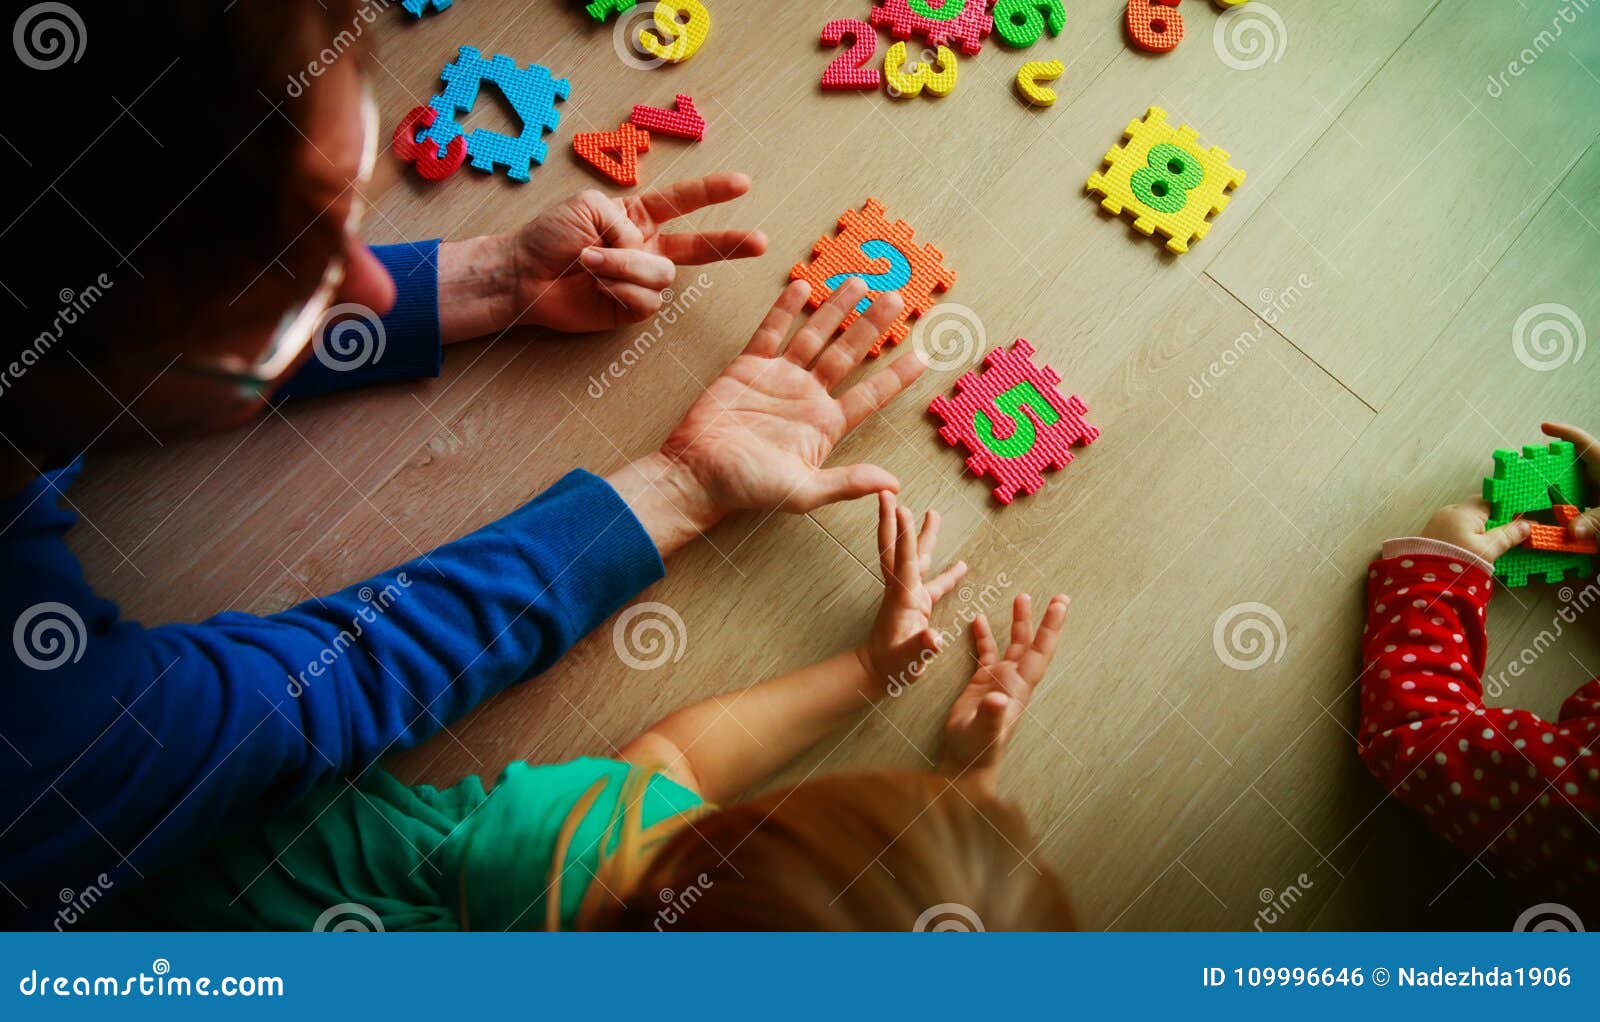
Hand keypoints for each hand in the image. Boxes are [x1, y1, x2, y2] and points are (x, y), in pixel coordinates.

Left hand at [438, 174, 766, 340]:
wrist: (522, 275)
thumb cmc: (548, 236)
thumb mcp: (589, 207)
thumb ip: (625, 223)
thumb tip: (642, 250)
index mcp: (637, 218)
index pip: (682, 202)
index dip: (712, 193)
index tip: (743, 183)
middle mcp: (646, 249)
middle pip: (698, 247)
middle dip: (730, 243)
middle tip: (761, 241)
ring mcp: (640, 281)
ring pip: (662, 275)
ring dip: (624, 266)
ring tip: (590, 262)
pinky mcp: (629, 310)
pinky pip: (645, 300)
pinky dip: (619, 289)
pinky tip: (597, 283)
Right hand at [656, 276, 924, 518]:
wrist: (697, 475)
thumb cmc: (748, 488)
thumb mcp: (804, 492)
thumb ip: (847, 483)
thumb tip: (892, 484)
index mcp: (826, 425)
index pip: (870, 395)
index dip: (897, 376)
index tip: (924, 357)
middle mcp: (808, 396)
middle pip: (849, 354)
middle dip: (873, 327)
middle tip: (896, 299)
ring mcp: (780, 378)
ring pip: (815, 336)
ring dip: (837, 310)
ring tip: (859, 282)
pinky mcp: (748, 367)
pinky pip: (771, 332)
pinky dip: (786, 309)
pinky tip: (803, 288)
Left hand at [856, 492, 966, 691]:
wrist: (878, 671)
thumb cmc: (892, 666)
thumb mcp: (908, 660)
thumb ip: (922, 648)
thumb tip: (936, 638)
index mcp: (902, 596)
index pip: (904, 559)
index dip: (905, 534)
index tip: (903, 507)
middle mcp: (903, 588)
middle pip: (899, 547)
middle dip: (895, 520)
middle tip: (889, 492)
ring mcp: (909, 593)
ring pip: (915, 557)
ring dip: (922, 535)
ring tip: (934, 512)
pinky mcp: (916, 603)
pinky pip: (933, 581)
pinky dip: (947, 573)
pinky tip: (962, 564)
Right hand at [941, 594, 1068, 795]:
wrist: (967, 760)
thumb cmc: (978, 748)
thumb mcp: (984, 732)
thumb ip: (992, 715)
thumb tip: (998, 698)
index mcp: (1018, 687)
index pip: (1039, 652)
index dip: (1050, 628)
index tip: (1060, 604)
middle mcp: (1014, 680)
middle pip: (1033, 644)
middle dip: (1044, 620)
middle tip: (1059, 596)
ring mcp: (1000, 680)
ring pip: (1013, 645)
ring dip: (1018, 623)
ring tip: (1020, 598)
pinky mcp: (983, 682)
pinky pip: (987, 653)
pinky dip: (984, 636)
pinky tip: (977, 620)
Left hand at [1419, 501, 1529, 561]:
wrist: (1426, 580)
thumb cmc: (1459, 561)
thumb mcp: (1488, 549)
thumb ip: (1508, 535)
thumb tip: (1527, 525)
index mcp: (1463, 511)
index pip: (1490, 500)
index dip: (1506, 508)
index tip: (1520, 518)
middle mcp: (1449, 512)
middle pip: (1478, 510)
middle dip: (1495, 520)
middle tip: (1512, 533)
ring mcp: (1438, 523)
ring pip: (1466, 520)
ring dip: (1481, 528)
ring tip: (1496, 543)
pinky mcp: (1433, 535)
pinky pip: (1455, 529)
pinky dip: (1468, 535)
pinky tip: (1475, 547)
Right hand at [1542, 422, 1599, 539]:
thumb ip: (1595, 520)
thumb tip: (1572, 531)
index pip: (1581, 441)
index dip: (1562, 432)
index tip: (1544, 427)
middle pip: (1574, 462)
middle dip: (1554, 466)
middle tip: (1532, 471)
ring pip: (1578, 483)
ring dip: (1562, 490)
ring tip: (1540, 496)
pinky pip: (1584, 499)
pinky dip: (1572, 505)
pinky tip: (1560, 516)